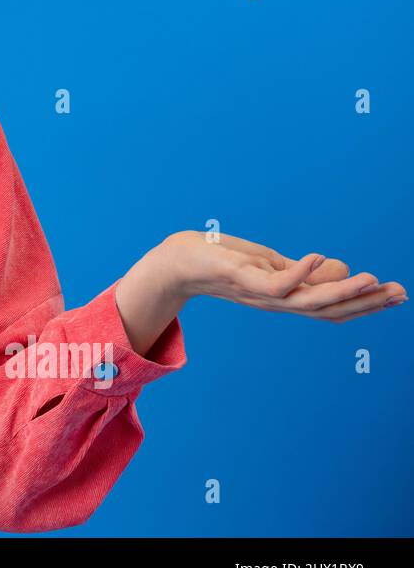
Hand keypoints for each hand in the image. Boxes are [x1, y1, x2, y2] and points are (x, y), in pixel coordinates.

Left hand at [161, 229, 406, 322]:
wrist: (175, 263)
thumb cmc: (222, 261)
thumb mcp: (269, 265)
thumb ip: (300, 270)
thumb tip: (339, 269)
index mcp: (285, 299)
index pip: (330, 307)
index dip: (364, 304)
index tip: (397, 295)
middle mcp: (275, 302)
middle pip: (326, 309)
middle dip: (365, 303)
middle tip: (399, 293)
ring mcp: (258, 292)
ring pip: (306, 301)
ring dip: (341, 292)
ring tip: (372, 279)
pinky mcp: (240, 278)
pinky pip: (274, 283)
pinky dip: (299, 272)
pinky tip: (320, 258)